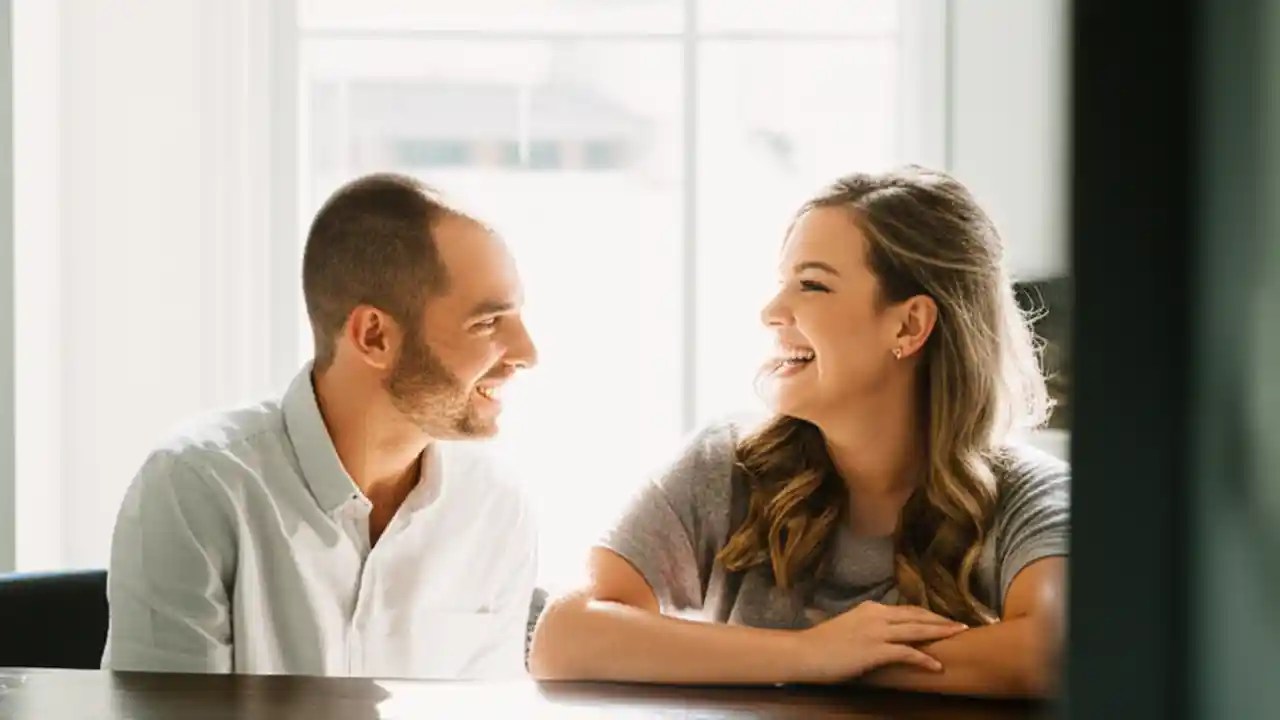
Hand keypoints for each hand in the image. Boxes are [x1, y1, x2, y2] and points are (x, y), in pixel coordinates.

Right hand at [793, 600, 967, 682]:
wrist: (805, 653)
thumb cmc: (822, 644)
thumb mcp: (848, 627)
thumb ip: (867, 627)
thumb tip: (880, 635)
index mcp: (871, 608)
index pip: (907, 609)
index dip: (928, 615)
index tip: (943, 619)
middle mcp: (877, 615)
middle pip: (917, 616)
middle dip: (941, 621)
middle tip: (961, 625)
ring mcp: (877, 632)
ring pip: (917, 630)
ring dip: (940, 633)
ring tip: (959, 636)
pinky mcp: (875, 650)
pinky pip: (907, 654)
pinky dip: (924, 659)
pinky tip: (937, 666)